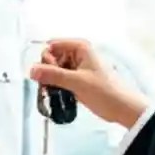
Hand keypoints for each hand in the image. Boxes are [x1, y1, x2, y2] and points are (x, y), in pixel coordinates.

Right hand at [30, 39, 148, 126]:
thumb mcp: (77, 82)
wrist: (123, 108)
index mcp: (81, 47)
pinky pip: (60, 79)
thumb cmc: (106, 92)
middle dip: (48, 71)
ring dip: (52, 80)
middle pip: (52, 57)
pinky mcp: (78, 80)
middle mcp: (79, 54)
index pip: (52, 46)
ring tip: (56, 92)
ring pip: (54, 69)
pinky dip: (57, 86)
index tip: (50, 73)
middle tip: (53, 84)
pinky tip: (59, 94)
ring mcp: (78, 67)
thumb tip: (31, 70)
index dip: (47, 59)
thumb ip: (52, 75)